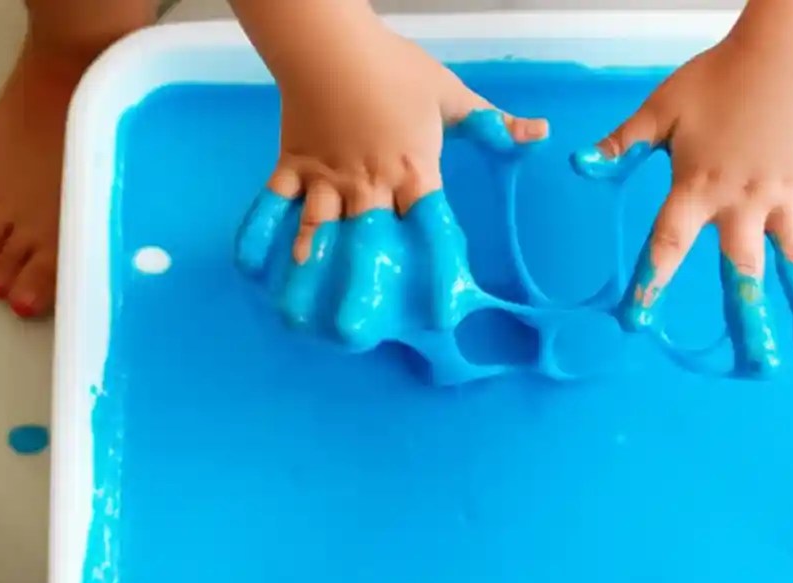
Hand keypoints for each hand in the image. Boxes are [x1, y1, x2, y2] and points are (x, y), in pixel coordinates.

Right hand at [232, 5, 547, 348]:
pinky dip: (261, 234)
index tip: (443, 311)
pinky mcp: (291, 165)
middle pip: (367, 242)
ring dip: (309, 274)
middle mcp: (369, 182)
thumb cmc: (393, 67)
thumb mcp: (450, 95)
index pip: (429, 226)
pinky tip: (252, 269)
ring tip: (301, 316)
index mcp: (413, 169)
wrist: (329, 41)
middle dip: (362, 287)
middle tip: (357, 331)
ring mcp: (326, 176)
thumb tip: (539, 133)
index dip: (437, 268)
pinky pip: (273, 205)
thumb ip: (493, 124)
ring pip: (317, 232)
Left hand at [573, 35, 792, 373]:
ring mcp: (786, 196)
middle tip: (756, 366)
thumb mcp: (660, 109)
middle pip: (743, 271)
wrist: (781, 53)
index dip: (651, 282)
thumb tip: (578, 164)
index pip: (668, 244)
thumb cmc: (717, 80)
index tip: (635, 322)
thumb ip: (622, 144)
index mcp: (697, 188)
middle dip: (749, 321)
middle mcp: (742, 203)